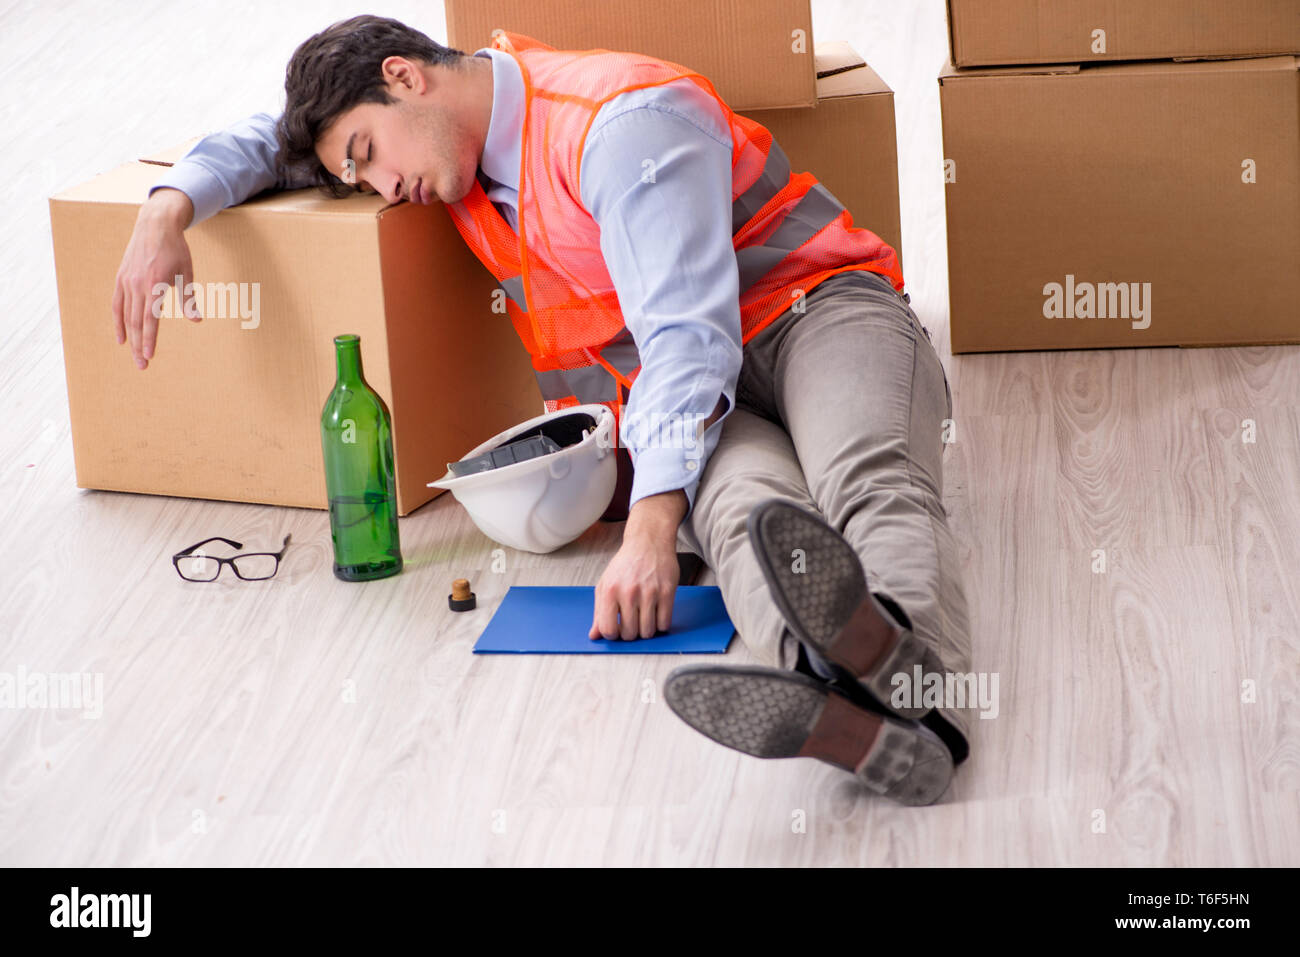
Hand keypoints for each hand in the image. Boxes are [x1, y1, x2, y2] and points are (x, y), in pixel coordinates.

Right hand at [112, 188, 197, 369]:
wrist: (155, 224)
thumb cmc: (176, 249)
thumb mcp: (187, 271)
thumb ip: (189, 297)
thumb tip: (197, 319)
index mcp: (156, 284)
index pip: (151, 319)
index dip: (149, 339)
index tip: (149, 356)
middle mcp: (138, 284)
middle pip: (136, 322)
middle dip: (139, 345)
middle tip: (142, 366)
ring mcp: (126, 281)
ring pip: (125, 315)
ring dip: (129, 338)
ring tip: (133, 356)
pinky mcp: (121, 277)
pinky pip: (117, 304)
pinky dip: (118, 321)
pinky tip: (121, 337)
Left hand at [589, 489, 686, 639]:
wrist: (648, 543)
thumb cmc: (626, 565)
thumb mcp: (605, 585)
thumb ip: (599, 611)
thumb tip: (595, 635)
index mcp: (610, 591)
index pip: (608, 630)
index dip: (613, 634)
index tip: (617, 629)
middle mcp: (629, 592)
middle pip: (630, 634)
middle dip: (631, 633)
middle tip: (632, 623)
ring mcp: (649, 592)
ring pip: (648, 632)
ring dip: (647, 630)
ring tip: (645, 618)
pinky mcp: (667, 591)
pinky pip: (664, 623)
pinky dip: (661, 624)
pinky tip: (657, 613)